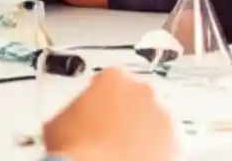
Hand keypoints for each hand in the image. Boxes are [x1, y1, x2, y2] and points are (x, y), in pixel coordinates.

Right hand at [43, 69, 176, 160]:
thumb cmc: (77, 149)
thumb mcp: (57, 123)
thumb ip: (71, 112)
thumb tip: (68, 124)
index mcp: (114, 79)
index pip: (109, 80)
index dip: (100, 97)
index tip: (95, 110)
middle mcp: (143, 93)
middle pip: (135, 98)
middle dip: (125, 113)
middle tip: (108, 133)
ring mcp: (161, 118)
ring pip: (153, 122)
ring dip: (142, 133)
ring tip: (123, 152)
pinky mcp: (174, 145)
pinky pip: (165, 146)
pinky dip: (154, 153)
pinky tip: (137, 160)